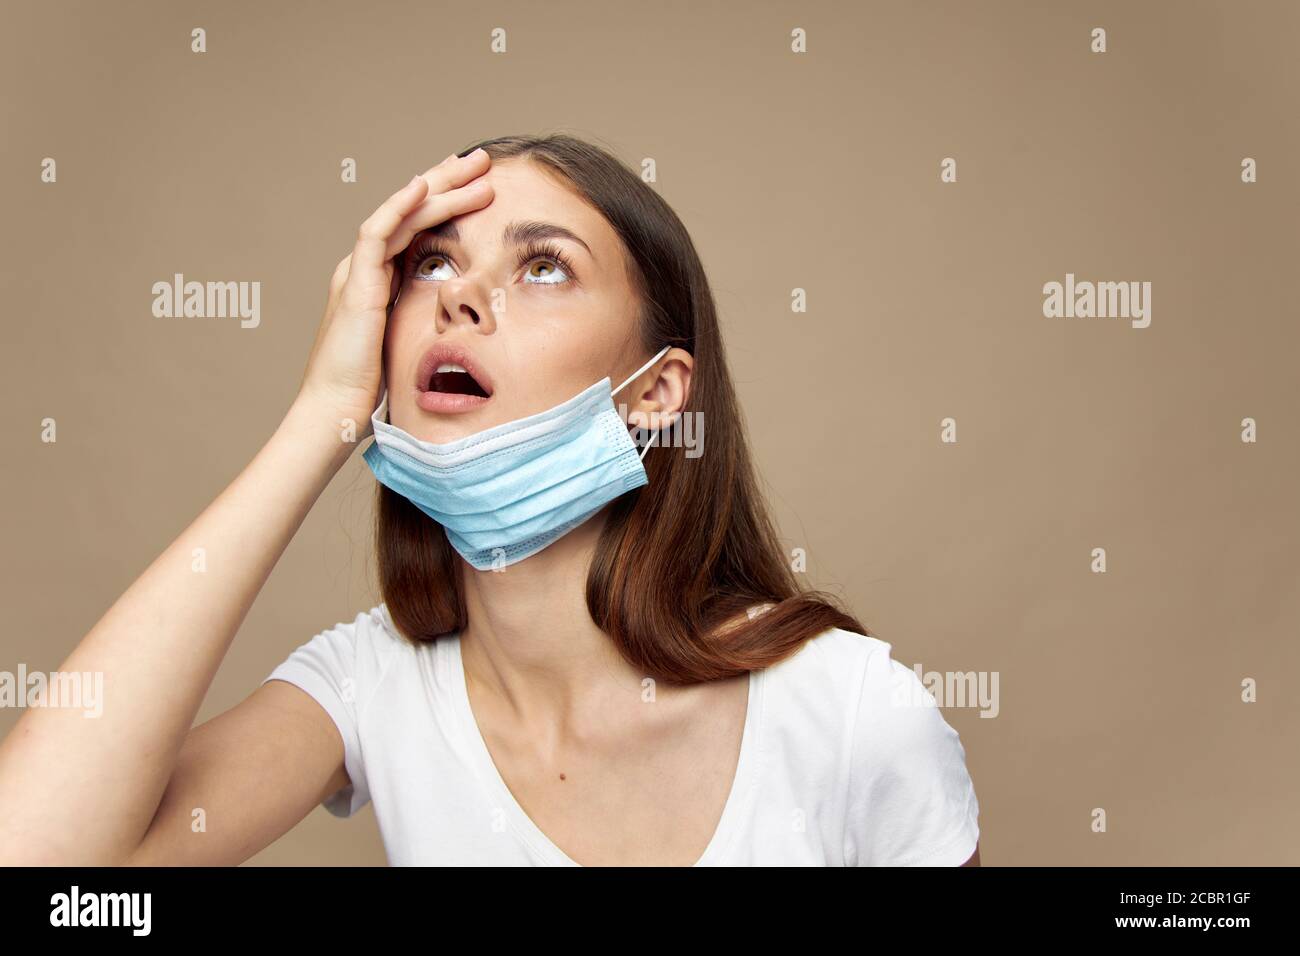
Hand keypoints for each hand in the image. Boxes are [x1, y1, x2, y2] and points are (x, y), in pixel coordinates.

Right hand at [296, 149, 494, 436]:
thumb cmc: (371, 389)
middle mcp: (366, 267)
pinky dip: (400, 207)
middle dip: (448, 182)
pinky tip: (425, 188)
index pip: (417, 227)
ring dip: (439, 188)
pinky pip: (376, 232)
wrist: (335, 410)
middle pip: (411, 210)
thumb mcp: (410, 346)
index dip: (447, 202)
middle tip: (484, 160)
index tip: (480, 185)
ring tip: (475, 169)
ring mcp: (358, 271)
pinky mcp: (354, 284)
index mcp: (379, 279)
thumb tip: (467, 327)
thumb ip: (428, 325)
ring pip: (401, 213)